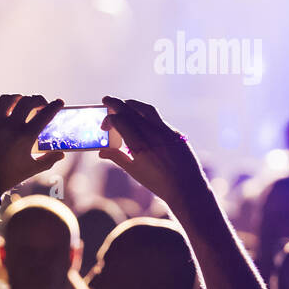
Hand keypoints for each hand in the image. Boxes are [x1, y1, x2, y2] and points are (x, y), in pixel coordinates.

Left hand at [0, 95, 65, 194]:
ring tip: (23, 104)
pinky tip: (6, 110)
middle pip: (28, 101)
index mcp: (25, 137)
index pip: (45, 115)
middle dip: (38, 100)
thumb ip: (49, 160)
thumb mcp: (31, 170)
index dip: (55, 106)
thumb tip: (61, 154)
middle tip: (42, 105)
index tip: (60, 102)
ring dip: (19, 98)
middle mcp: (10, 127)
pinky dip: (1, 104)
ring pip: (8, 98)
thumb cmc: (7, 177)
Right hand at [98, 97, 206, 211]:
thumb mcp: (135, 172)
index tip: (104, 126)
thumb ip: (117, 158)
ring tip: (123, 104)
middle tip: (106, 100)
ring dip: (132, 104)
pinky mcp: (176, 133)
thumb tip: (101, 152)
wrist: (187, 188)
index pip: (120, 121)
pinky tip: (141, 118)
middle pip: (130, 110)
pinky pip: (158, 118)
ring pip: (146, 109)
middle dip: (116, 103)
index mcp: (140, 146)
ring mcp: (166, 132)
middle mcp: (153, 135)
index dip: (108, 119)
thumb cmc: (158, 183)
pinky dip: (145, 114)